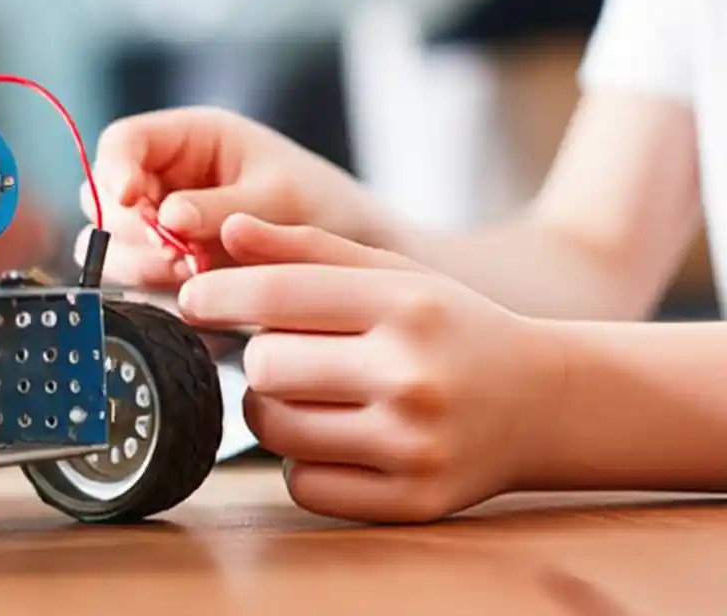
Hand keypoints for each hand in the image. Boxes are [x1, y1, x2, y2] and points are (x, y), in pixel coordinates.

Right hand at [76, 107, 395, 289]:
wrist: (348, 259)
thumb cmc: (321, 207)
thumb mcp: (277, 199)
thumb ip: (220, 207)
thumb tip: (168, 216)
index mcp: (190, 139)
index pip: (123, 143)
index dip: (115, 170)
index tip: (129, 200)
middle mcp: (165, 178)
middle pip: (104, 197)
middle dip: (130, 229)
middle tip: (175, 254)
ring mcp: (159, 224)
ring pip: (111, 242)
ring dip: (140, 262)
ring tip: (191, 273)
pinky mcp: (166, 265)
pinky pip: (135, 276)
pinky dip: (153, 288)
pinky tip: (191, 292)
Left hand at [177, 214, 565, 522]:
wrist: (542, 402)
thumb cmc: (450, 326)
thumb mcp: (392, 272)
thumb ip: (307, 249)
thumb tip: (229, 231)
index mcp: (406, 306)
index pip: (278, 295)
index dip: (217, 295)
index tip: (191, 299)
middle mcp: (412, 375)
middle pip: (265, 366)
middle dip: (261, 356)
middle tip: (284, 351)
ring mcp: (412, 446)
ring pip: (275, 429)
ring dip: (273, 409)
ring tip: (308, 393)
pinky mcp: (409, 502)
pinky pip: (302, 483)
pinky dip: (303, 460)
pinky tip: (335, 436)